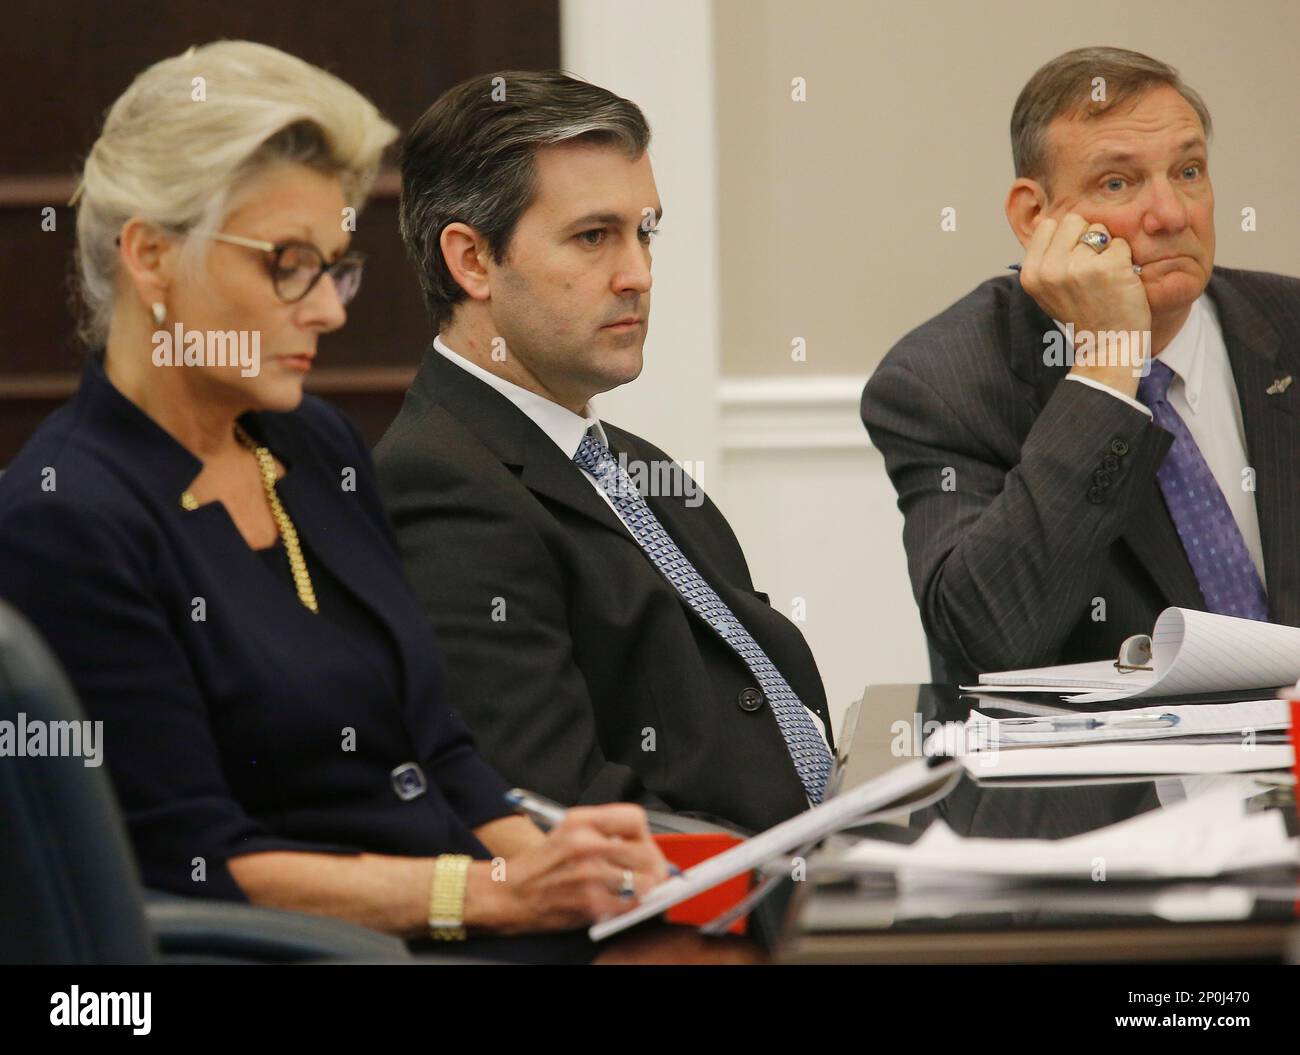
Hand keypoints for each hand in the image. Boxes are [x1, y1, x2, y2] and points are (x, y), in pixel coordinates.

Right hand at [464, 804, 669, 933]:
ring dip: (646, 889)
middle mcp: (586, 843)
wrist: (509, 893)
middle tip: (652, 873)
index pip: (635, 818)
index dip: (644, 834)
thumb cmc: (541, 865)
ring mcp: (588, 874)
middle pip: (646, 852)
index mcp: (581, 821)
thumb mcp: (568, 832)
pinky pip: (629, 905)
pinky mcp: (589, 902)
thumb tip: (644, 846)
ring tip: (639, 889)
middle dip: (654, 866)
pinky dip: (631, 907)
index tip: (644, 845)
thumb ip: (603, 833)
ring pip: (643, 881)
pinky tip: (622, 903)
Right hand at [1018, 213, 1151, 396]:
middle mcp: (1049, 269)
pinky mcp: (1108, 268)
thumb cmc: (1083, 315)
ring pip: (1099, 229)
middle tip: (1090, 271)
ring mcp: (1078, 268)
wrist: (1107, 346)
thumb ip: (1047, 258)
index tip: (1072, 264)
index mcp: (1031, 273)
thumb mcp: (1049, 289)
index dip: (1066, 239)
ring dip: (1106, 249)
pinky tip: (1118, 282)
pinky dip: (1124, 259)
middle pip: (1073, 220)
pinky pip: (1121, 243)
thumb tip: (1054, 221)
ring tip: (1103, 278)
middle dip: (1086, 238)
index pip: (1049, 224)